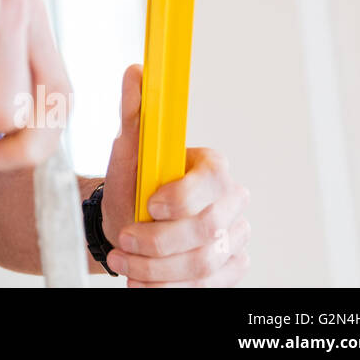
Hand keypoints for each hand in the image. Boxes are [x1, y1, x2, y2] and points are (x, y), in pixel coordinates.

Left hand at [99, 64, 250, 285]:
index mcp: (213, 168)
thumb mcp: (128, 148)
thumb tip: (138, 71)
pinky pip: (205, 288)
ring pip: (204, 265)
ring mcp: (235, 239)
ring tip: (124, 262)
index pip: (213, 182)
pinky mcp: (230, 270)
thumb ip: (134, 113)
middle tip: (123, 241)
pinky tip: (141, 280)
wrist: (129, 223)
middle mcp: (232, 204)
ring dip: (156, 269)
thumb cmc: (133, 182)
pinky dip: (167, 288)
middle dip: (158, 242)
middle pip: (207, 231)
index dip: (182, 198)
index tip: (149, 204)